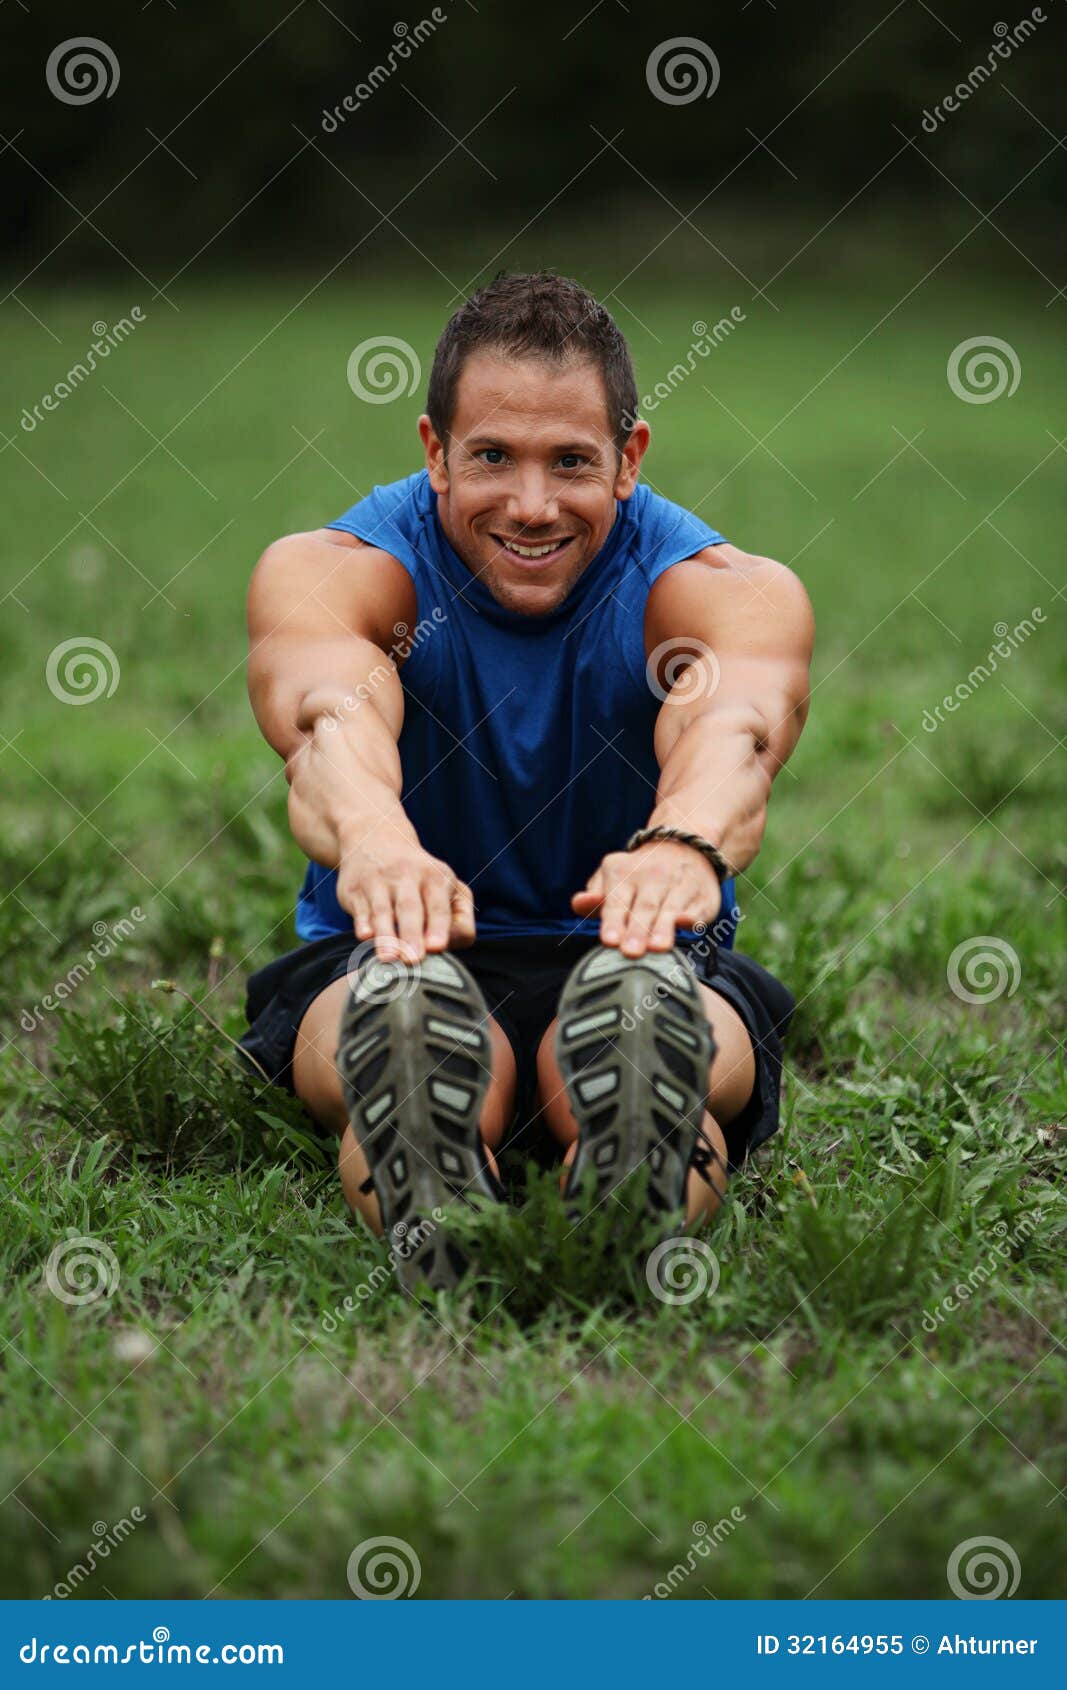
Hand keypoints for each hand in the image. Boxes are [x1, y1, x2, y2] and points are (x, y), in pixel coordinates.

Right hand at [336, 839, 474, 960]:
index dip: (439, 926)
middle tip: (414, 959)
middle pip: (411, 908)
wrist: (375, 837)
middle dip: (413, 934)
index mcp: (435, 878)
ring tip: (389, 958)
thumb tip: (447, 948)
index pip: (439, 906)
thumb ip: (458, 917)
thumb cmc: (420, 877)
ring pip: (383, 911)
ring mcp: (378, 882)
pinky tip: (365, 935)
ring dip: (386, 935)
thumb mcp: (447, 885)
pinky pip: (359, 908)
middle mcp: (406, 876)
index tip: (438, 947)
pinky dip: (362, 921)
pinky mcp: (354, 890)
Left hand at [571, 841, 721, 956]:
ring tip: (657, 947)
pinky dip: (693, 917)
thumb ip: (594, 896)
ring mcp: (680, 884)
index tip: (610, 940)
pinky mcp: (704, 896)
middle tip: (631, 952)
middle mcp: (653, 876)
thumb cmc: (637, 876)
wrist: (684, 847)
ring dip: (664, 927)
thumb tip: (579, 903)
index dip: (613, 921)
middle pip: (644, 907)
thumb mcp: (611, 878)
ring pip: (671, 908)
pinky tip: (689, 925)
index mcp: (623, 873)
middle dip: (637, 930)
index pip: (616, 902)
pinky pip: (698, 908)